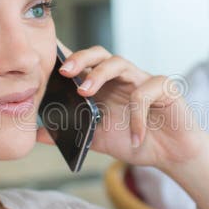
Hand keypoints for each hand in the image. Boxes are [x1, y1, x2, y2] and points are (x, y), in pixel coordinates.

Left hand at [35, 45, 205, 170]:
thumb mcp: (97, 140)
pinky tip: (134, 137)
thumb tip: (37, 133)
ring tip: (85, 92)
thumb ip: (71, 133)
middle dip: (80, 58)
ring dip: (99, 74)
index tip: (46, 55)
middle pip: (100, 53)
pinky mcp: (164, 87)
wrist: (172, 155)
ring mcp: (143, 79)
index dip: (67, 55)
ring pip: (119, 62)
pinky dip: (136, 117)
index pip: (84, 63)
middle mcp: (122, 77)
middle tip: (64, 71)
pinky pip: (144, 93)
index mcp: (105, 86)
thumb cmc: (136, 141)